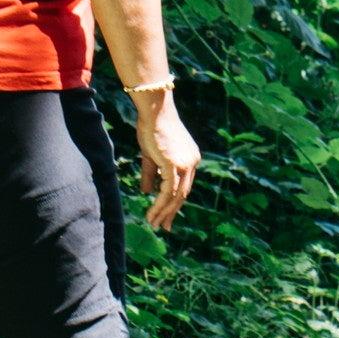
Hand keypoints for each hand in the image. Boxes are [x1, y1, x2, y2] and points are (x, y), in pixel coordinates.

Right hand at [136, 90, 199, 230]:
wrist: (154, 110)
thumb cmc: (151, 127)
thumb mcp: (151, 155)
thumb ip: (151, 174)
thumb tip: (146, 192)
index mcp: (190, 158)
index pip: (184, 185)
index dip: (175, 201)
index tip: (167, 214)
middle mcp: (192, 163)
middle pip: (183, 194)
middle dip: (172, 212)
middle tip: (164, 227)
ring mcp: (186, 164)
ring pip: (176, 196)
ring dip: (165, 212)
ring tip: (155, 224)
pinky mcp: (175, 166)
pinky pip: (168, 192)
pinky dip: (160, 205)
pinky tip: (152, 214)